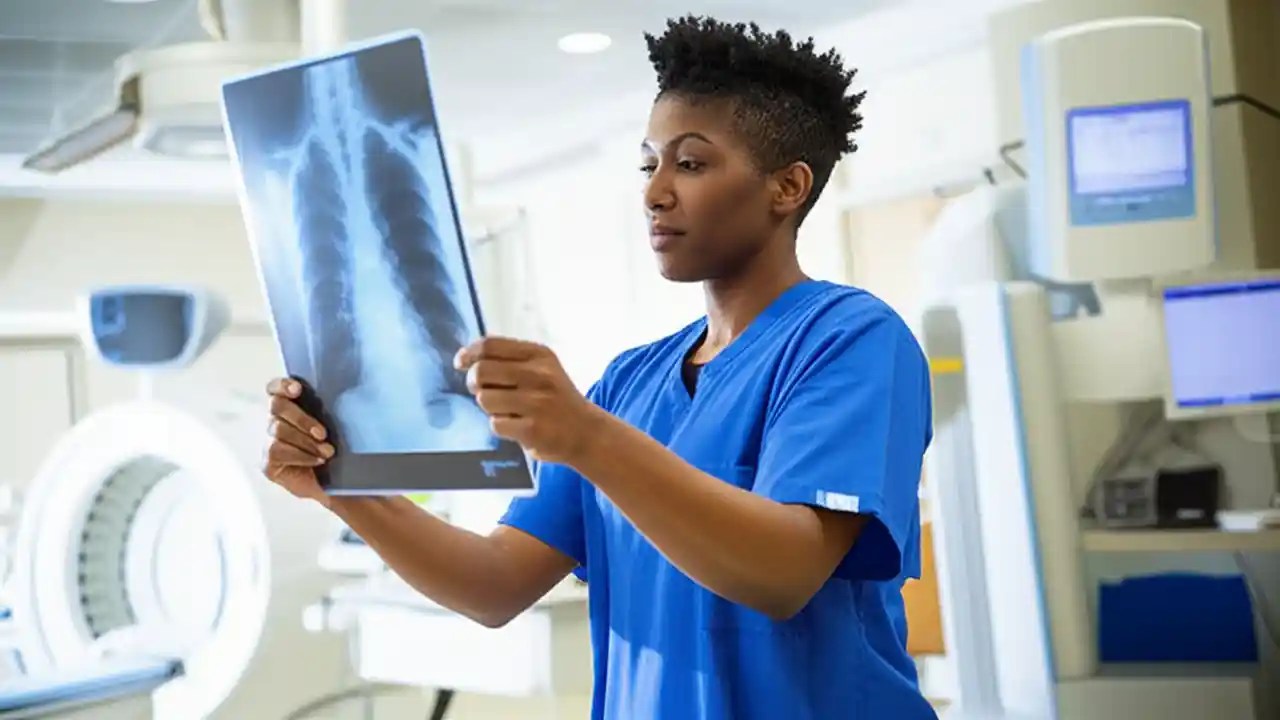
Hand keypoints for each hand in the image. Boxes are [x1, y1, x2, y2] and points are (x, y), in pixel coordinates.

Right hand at [263, 377, 335, 505]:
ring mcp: (269, 441)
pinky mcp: (268, 462)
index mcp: (291, 406)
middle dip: (302, 419)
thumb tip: (351, 390)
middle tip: (322, 433)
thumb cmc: (338, 450)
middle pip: (277, 406)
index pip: (275, 388)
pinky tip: (317, 461)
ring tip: (327, 452)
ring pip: (278, 430)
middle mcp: (276, 420)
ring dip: (306, 441)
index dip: (282, 385)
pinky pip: (277, 451)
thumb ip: (333, 409)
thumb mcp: (339, 427)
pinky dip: (301, 456)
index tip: (298, 389)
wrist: (337, 485)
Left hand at [455, 337, 601, 464]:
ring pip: (485, 399)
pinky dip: (502, 426)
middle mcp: (539, 374)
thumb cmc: (555, 397)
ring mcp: (537, 402)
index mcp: (539, 354)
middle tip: (483, 390)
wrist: (586, 431)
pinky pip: (496, 424)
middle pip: (481, 371)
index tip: (461, 363)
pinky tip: (518, 425)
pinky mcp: (532, 429)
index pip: (491, 345)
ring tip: (509, 410)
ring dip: (490, 407)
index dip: (469, 353)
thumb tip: (467, 357)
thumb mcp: (542, 367)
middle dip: (474, 382)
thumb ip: (509, 358)